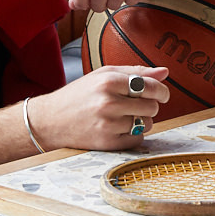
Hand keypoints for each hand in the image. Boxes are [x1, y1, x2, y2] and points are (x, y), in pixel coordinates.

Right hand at [30, 67, 170, 149]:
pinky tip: (118, 128)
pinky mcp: (107, 143)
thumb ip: (136, 71)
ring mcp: (107, 124)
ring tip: (123, 116)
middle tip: (134, 105)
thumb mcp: (103, 75)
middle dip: (148, 106)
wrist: (49, 121)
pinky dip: (133, 134)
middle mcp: (108, 102)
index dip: (162, 90)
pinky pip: (138, 139)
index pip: (151, 86)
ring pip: (147, 123)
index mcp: (109, 81)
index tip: (163, 94)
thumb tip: (165, 72)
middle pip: (152, 106)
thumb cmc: (79, 95)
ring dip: (141, 121)